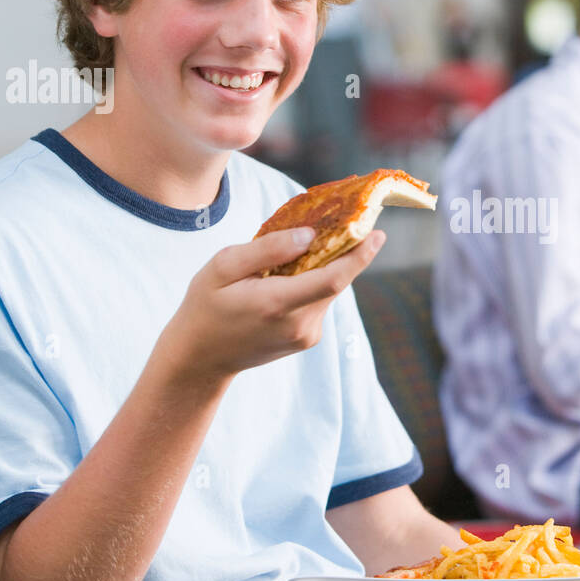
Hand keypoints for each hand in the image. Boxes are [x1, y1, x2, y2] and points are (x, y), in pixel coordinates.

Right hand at [158, 226, 386, 383]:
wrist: (200, 359)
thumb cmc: (205, 306)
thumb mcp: (222, 267)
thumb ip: (267, 250)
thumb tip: (309, 235)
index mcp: (278, 303)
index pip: (333, 278)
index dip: (360, 255)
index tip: (379, 234)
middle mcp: (300, 324)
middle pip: (336, 281)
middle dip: (344, 251)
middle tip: (345, 221)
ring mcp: (306, 336)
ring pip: (328, 290)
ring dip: (324, 266)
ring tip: (305, 245)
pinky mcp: (307, 339)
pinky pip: (319, 301)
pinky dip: (313, 283)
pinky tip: (291, 274)